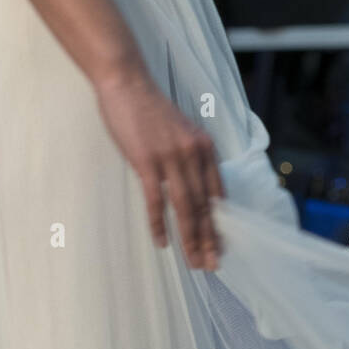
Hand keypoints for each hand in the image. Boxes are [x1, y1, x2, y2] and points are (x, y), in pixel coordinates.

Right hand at [94, 63, 223, 270]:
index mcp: (204, 146)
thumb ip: (189, 156)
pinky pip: (156, 200)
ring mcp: (170, 157)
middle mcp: (192, 153)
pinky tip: (162, 242)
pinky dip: (159, 224)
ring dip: (189, 238)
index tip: (221, 246)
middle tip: (211, 265)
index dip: (219, 223)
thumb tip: (193, 188)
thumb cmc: (149, 108)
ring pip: (185, 207)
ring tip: (193, 261)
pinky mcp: (146, 160)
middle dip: (208, 239)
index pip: (216, 194)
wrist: (127, 83)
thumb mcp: (180, 130)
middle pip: (203, 205)